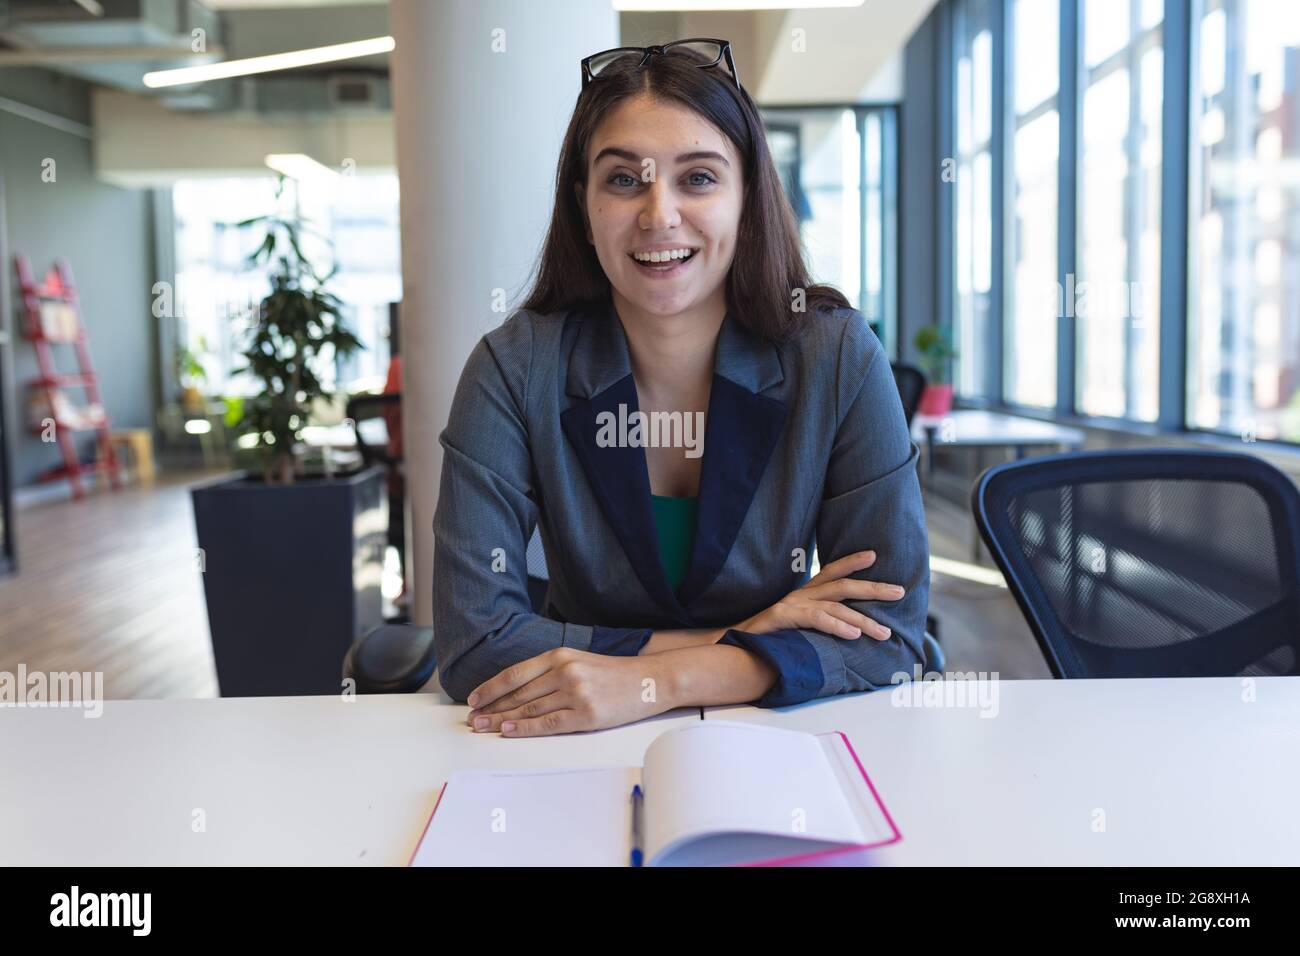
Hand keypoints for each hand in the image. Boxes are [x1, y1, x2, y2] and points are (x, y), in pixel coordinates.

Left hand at [465, 648, 668, 736]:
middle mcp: (565, 671)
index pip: (515, 673)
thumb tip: (517, 690)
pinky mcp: (586, 714)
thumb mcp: (580, 661)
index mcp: (560, 655)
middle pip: (518, 693)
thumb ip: (551, 671)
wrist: (650, 680)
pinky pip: (549, 723)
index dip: (491, 688)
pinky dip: (526, 727)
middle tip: (471, 719)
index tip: (474, 699)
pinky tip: (509, 730)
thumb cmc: (614, 674)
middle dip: (491, 707)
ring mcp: (576, 692)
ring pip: (529, 709)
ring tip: (482, 727)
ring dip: (502, 720)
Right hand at [736, 550, 903, 640]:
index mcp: (804, 594)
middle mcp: (800, 595)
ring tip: (883, 632)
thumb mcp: (795, 625)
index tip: (874, 555)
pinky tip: (853, 634)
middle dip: (873, 588)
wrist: (734, 643)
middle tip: (899, 591)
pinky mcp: (783, 617)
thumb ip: (816, 622)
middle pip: (842, 586)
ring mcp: (791, 604)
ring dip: (862, 620)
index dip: (852, 562)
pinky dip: (837, 626)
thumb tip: (845, 630)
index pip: (831, 572)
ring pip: (835, 606)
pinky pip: (816, 619)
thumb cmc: (767, 637)